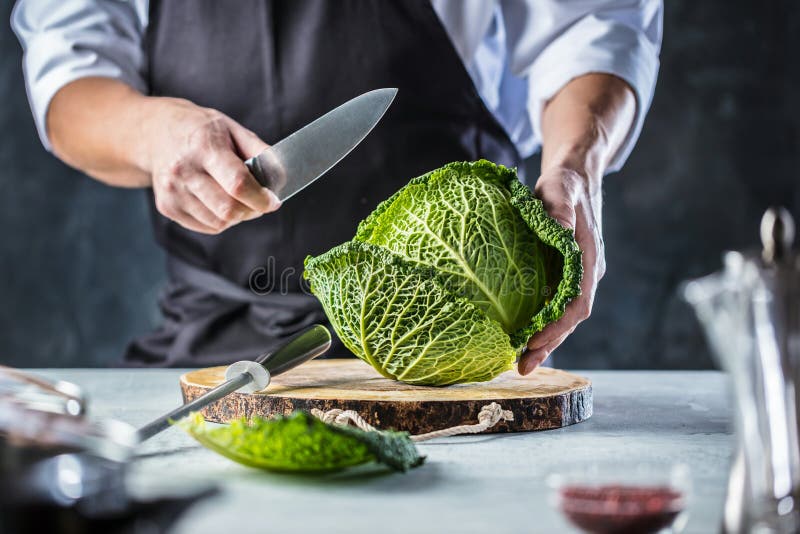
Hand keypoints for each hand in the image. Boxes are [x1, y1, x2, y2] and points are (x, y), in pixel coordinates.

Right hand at [141, 97, 279, 233]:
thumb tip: (281, 177)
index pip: (237, 183)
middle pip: (228, 209)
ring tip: (239, 199)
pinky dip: (222, 220)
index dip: (261, 198)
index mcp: (203, 147)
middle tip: (260, 202)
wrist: (154, 134)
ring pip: (220, 222)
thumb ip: (260, 151)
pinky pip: (207, 226)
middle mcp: (183, 170)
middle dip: (252, 210)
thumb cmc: (200, 130)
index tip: (273, 201)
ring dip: (239, 216)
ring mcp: (172, 191)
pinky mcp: (167, 207)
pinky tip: (220, 201)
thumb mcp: (232, 128)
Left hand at [518, 166, 605, 373]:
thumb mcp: (561, 189)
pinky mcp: (563, 274)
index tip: (533, 342)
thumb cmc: (566, 183)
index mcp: (588, 259)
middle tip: (522, 368)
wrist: (576, 176)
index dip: (557, 326)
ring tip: (520, 362)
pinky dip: (540, 323)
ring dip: (544, 340)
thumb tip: (560, 227)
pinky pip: (553, 304)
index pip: (578, 304)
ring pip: (562, 316)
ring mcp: (575, 276)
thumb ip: (560, 208)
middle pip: (570, 319)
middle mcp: (585, 273)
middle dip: (548, 345)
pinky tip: (520, 335)